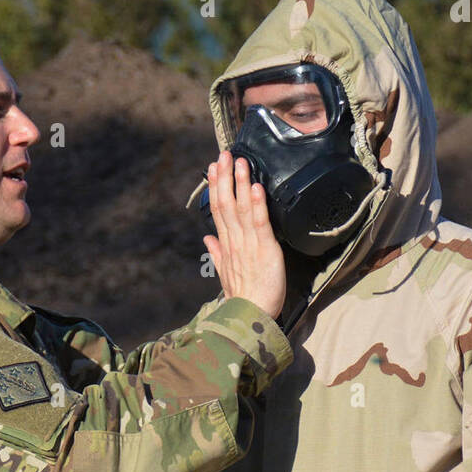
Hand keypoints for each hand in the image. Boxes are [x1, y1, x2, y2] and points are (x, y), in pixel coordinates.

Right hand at [204, 150, 285, 318]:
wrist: (249, 317)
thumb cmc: (242, 297)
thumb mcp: (225, 273)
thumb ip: (216, 254)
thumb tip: (207, 238)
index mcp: (226, 245)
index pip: (218, 210)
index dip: (216, 187)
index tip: (213, 168)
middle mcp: (234, 241)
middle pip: (226, 204)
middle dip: (224, 178)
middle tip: (223, 154)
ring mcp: (248, 244)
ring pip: (241, 208)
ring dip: (240, 184)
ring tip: (240, 163)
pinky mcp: (265, 250)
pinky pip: (259, 223)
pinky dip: (258, 205)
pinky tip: (256, 187)